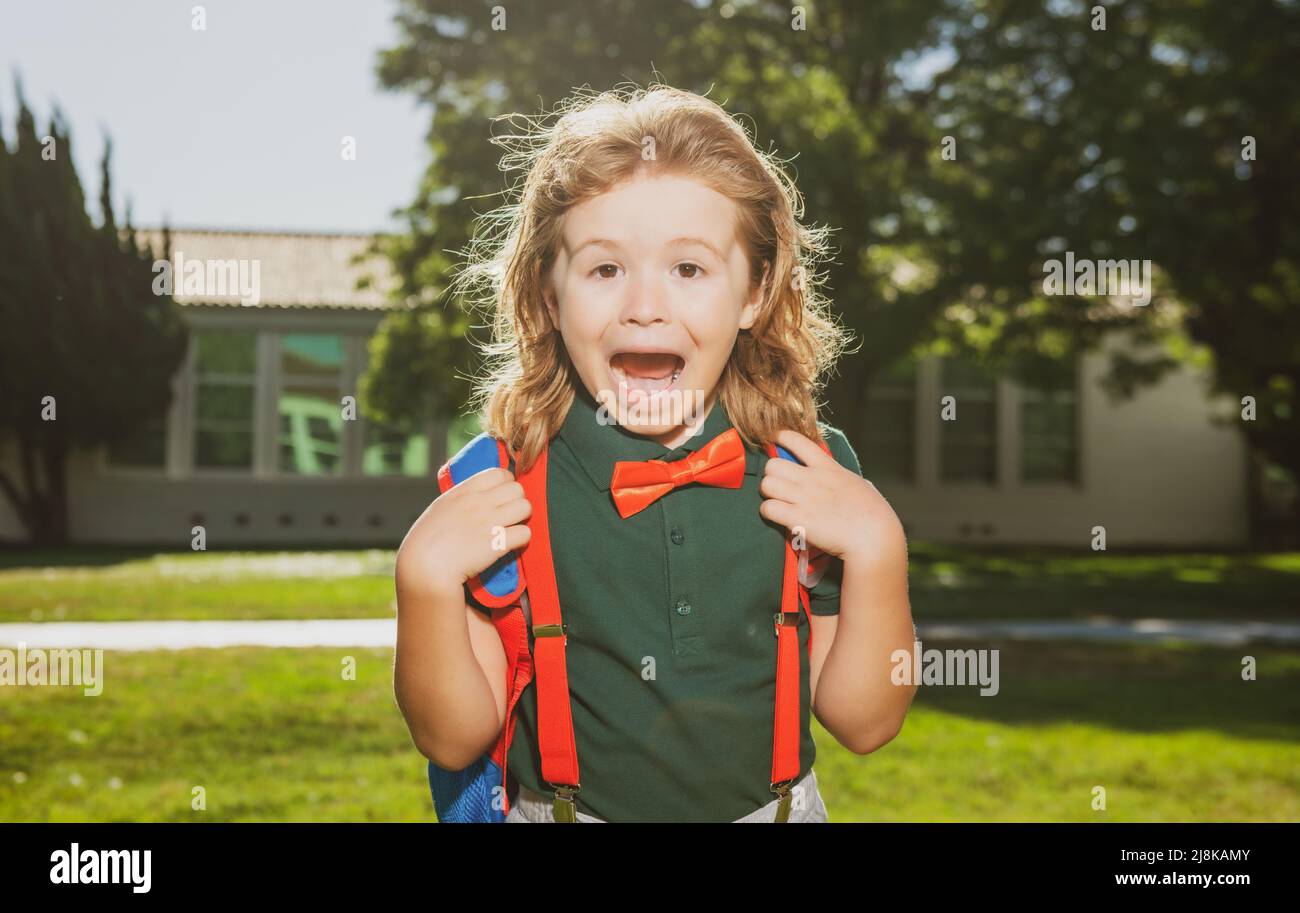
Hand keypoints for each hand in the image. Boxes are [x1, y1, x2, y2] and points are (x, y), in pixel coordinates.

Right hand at [396, 468, 532, 601]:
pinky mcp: (498, 543)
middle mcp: (480, 502)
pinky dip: (522, 540)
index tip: (502, 496)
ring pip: (526, 507)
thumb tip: (475, 494)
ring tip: (512, 528)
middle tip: (509, 515)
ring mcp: (490, 522)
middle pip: (517, 488)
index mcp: (465, 491)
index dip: (506, 484)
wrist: (425, 566)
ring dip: (522, 518)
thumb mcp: (441, 507)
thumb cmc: (427, 540)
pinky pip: (525, 533)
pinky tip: (512, 544)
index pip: (500, 473)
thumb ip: (461, 498)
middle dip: (517, 501)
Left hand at [758, 430, 904, 564]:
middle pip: (773, 464)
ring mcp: (804, 498)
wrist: (873, 536)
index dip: (781, 437)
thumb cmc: (873, 513)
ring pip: (767, 485)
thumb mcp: (858, 484)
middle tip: (778, 486)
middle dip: (772, 475)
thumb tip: (841, 479)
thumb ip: (841, 478)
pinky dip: (768, 512)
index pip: (797, 441)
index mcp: (828, 467)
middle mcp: (813, 479)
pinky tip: (778, 517)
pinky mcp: (798, 519)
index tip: (775, 441)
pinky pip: (768, 508)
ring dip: (768, 494)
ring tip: (777, 501)